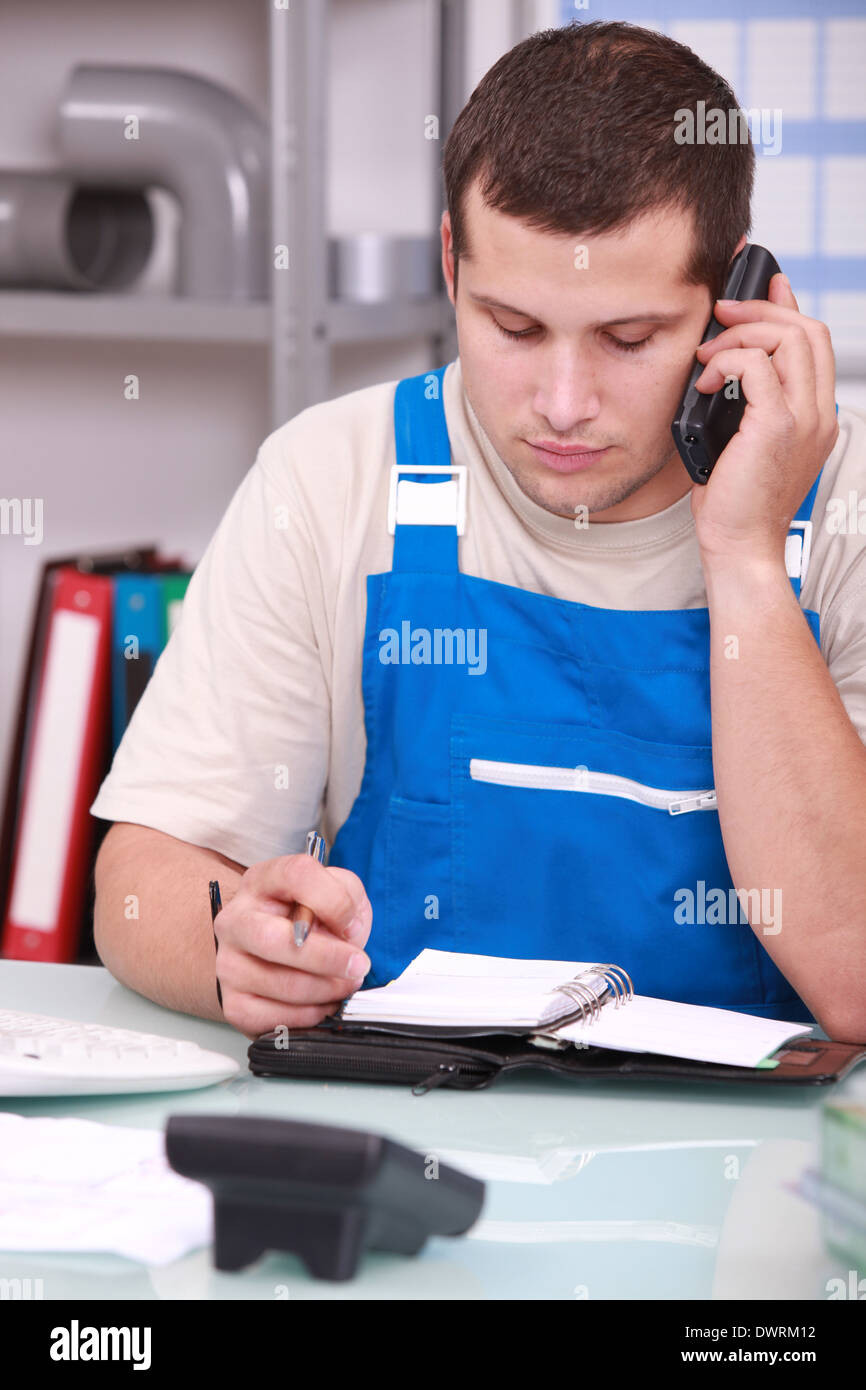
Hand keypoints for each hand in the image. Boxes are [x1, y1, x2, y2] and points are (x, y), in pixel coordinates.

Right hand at [213, 854, 371, 1037]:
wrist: (273, 954)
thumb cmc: (307, 920)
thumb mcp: (333, 892)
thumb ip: (348, 897)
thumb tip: (349, 931)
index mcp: (261, 882)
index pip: (296, 875)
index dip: (334, 901)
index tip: (352, 924)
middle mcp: (236, 921)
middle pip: (276, 939)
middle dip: (328, 957)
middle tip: (358, 965)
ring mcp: (229, 964)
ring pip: (284, 984)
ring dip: (328, 989)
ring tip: (346, 983)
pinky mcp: (234, 1004)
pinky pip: (278, 1018)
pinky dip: (311, 1014)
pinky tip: (324, 1002)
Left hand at [688, 272, 838, 564]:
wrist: (740, 546)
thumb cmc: (734, 503)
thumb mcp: (743, 442)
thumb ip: (746, 403)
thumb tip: (725, 364)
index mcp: (817, 416)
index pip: (814, 341)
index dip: (787, 306)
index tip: (760, 288)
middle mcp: (820, 414)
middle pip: (807, 329)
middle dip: (761, 308)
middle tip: (721, 311)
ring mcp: (805, 419)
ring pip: (789, 337)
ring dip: (741, 332)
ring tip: (707, 354)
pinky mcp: (778, 426)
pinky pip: (757, 365)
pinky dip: (726, 361)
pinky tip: (704, 381)